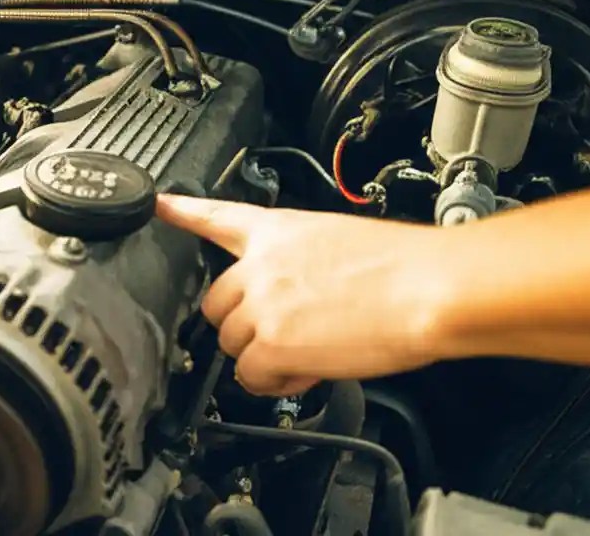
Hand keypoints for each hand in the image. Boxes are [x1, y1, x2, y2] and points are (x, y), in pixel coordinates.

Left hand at [156, 194, 457, 394]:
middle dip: (244, 325)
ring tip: (306, 354)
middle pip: (216, 304)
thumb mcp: (341, 243)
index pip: (216, 216)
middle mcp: (261, 265)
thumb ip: (302, 265)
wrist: (430, 288)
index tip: (159, 205)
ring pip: (231, 343)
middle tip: (284, 335)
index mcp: (278, 231)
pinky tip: (306, 373)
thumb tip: (297, 298)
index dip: (182, 212)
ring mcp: (263, 305)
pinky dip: (275, 383)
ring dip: (261, 356)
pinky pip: (251, 376)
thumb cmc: (405, 267)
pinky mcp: (273, 344)